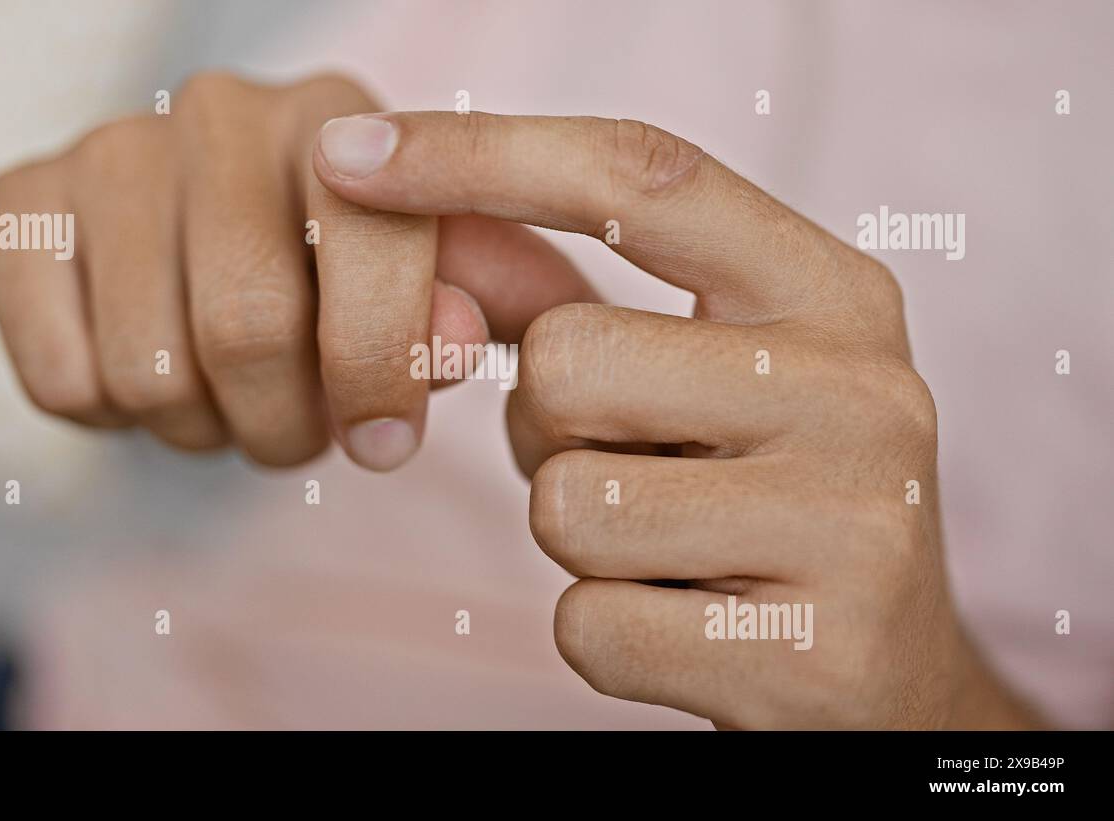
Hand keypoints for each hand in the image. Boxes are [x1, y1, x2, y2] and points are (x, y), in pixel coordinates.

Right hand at [0, 73, 592, 469]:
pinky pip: (63, 380)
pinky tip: (145, 367)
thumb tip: (454, 339)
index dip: (379, 369)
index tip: (385, 441)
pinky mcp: (12, 208)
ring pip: (150, 370)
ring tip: (226, 397)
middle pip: (246, 325)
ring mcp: (108, 150)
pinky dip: (116, 419)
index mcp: (343, 117)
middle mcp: (221, 109)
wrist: (204, 252)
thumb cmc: (345, 281)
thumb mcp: (447, 287)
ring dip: (204, 428)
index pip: (368, 246)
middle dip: (286, 424)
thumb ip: (488, 306)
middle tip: (297, 432)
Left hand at [314, 111, 1040, 727]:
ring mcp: (849, 527)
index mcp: (832, 294)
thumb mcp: (703, 377)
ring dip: (577, 541)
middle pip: (564, 363)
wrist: (887, 675)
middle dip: (550, 433)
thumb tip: (407, 222)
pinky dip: (602, 636)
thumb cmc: (759, 499)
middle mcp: (859, 391)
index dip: (480, 156)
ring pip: (562, 504)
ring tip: (671, 551)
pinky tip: (687, 631)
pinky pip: (587, 628)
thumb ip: (574, 303)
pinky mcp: (811, 655)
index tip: (350, 155)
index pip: (638, 182)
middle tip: (639, 472)